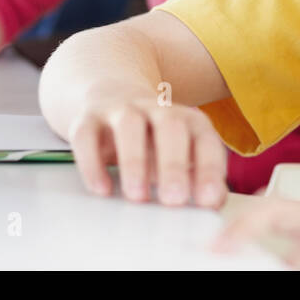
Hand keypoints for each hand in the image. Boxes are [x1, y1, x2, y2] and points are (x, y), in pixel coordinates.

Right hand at [66, 95, 228, 208]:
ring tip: (137, 196)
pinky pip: (87, 135)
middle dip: (174, 164)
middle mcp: (156, 109)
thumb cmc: (153, 140)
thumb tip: (212, 203)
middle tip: (174, 200)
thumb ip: (198, 177)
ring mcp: (120, 109)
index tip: (207, 201)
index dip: (208, 168)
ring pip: (129, 125)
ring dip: (134, 160)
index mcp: (186, 120)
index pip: (204, 139)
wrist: (111, 96)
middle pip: (170, 126)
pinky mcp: (88, 118)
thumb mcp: (180, 156)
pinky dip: (92, 163)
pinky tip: (101, 189)